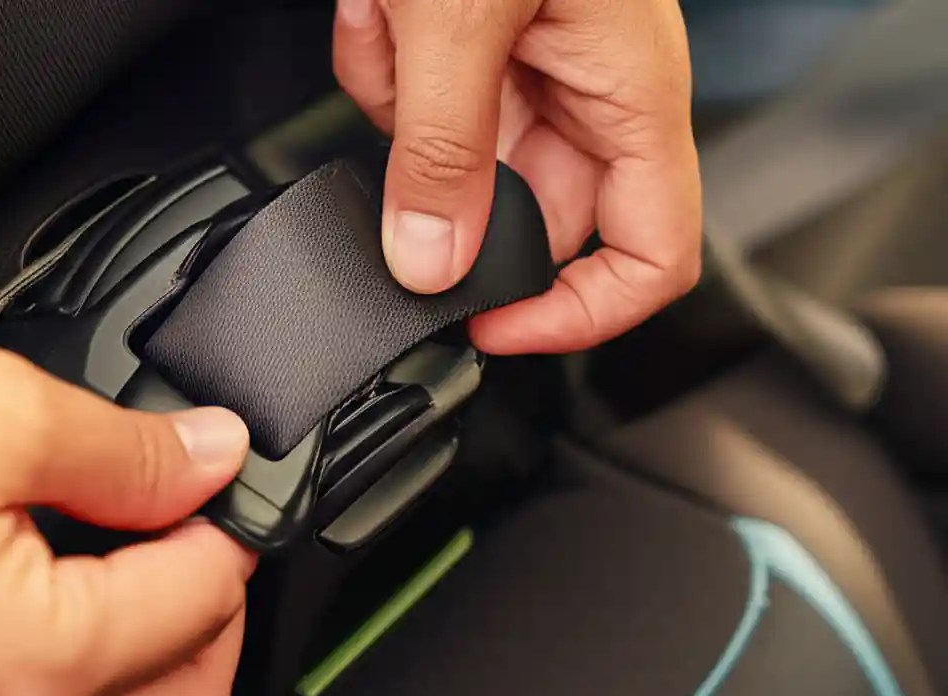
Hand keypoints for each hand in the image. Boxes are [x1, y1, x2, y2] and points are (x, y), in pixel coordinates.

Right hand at [0, 232, 252, 695]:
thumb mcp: (10, 414)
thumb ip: (139, 457)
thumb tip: (214, 462)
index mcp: (16, 667)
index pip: (193, 607)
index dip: (229, 529)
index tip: (229, 483)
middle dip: (206, 613)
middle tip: (202, 529)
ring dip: (143, 644)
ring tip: (143, 554)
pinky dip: (66, 655)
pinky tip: (62, 584)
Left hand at [334, 0, 702, 352]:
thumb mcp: (460, 17)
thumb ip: (443, 147)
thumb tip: (431, 264)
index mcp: (632, 95)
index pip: (650, 257)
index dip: (578, 315)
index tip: (493, 327)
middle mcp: (596, 88)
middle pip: (526, 208)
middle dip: (441, 182)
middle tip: (392, 151)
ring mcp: (542, 64)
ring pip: (453, 149)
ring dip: (401, 101)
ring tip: (390, 26)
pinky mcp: (490, 42)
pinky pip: (423, 94)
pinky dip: (386, 58)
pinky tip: (383, 10)